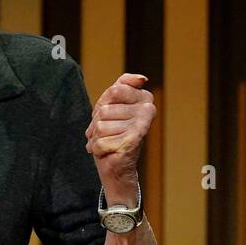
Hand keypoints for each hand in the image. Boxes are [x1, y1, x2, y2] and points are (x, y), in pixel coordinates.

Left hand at [86, 73, 155, 202]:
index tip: (110, 116)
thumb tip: (141, 78)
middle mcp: (148, 110)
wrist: (116, 166)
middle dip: (98, 124)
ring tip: (109, 142)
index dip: (103, 106)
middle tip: (108, 133)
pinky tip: (109, 152)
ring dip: (97, 138)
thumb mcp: (111, 105)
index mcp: (144, 98)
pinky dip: (98, 149)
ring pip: (100, 126)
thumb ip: (122, 86)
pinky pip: (100, 142)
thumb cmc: (111, 133)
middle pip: (104, 110)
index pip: (115, 90)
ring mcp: (141, 126)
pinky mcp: (133, 142)